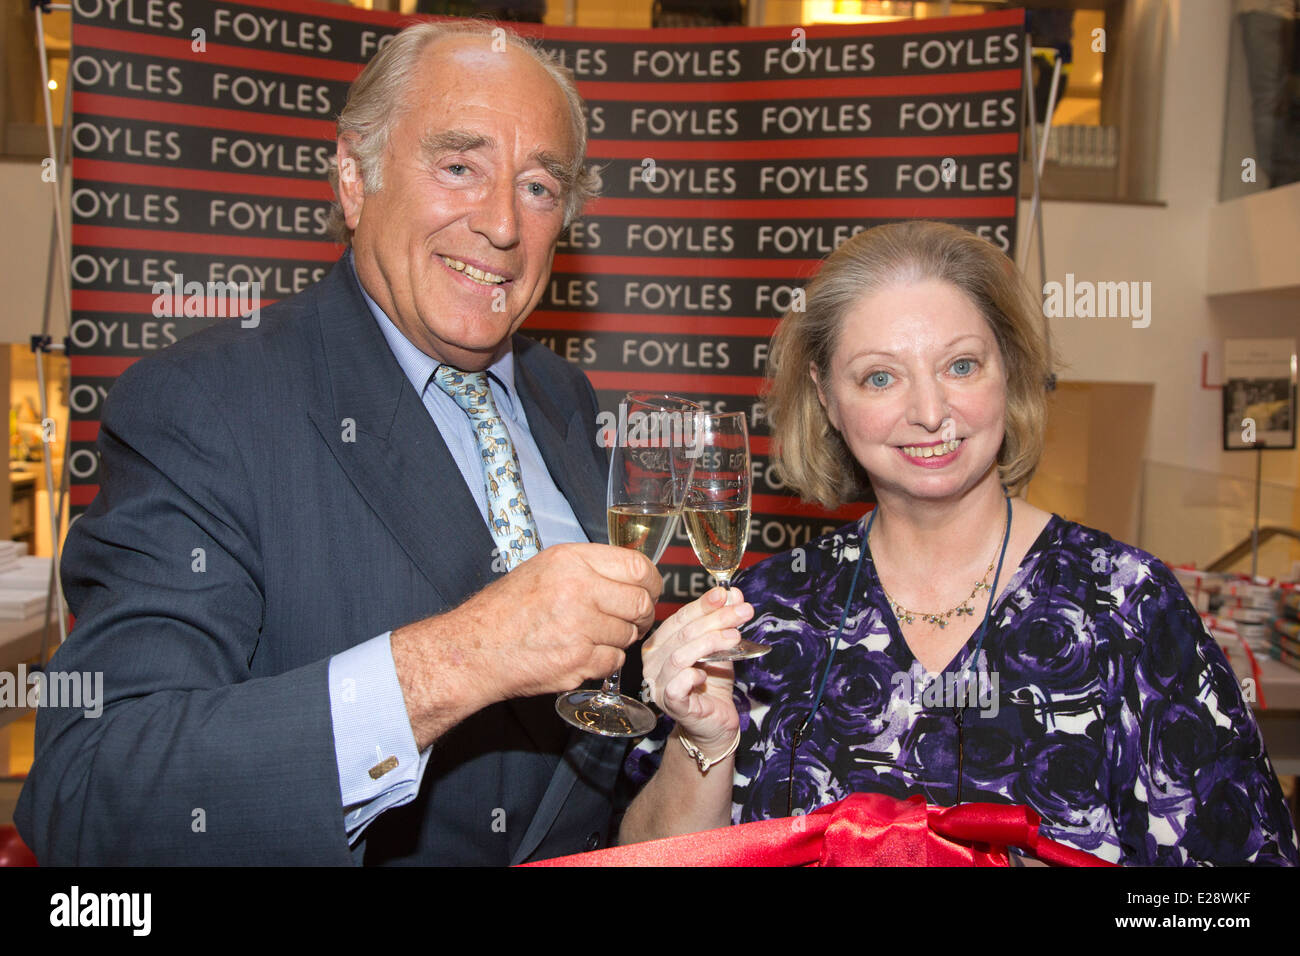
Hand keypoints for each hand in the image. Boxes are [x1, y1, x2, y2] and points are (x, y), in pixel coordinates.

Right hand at [391, 542, 660, 747]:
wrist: (475, 649)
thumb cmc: (507, 609)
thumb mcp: (545, 569)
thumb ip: (589, 568)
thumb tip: (631, 576)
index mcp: (572, 561)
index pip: (637, 567)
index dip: (651, 582)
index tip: (650, 591)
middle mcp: (579, 589)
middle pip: (640, 603)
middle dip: (642, 614)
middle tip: (633, 619)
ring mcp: (580, 627)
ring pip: (629, 634)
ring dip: (620, 639)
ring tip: (594, 636)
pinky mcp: (578, 661)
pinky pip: (614, 661)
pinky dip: (605, 660)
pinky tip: (583, 653)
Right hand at [641, 587, 752, 756]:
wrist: (715, 721)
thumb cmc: (712, 683)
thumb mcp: (721, 646)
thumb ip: (724, 621)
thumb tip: (733, 594)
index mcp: (661, 642)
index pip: (680, 617)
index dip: (703, 604)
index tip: (726, 594)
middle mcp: (654, 661)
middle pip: (683, 633)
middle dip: (716, 619)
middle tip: (743, 612)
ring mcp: (658, 683)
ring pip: (680, 655)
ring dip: (711, 642)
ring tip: (735, 637)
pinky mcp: (670, 703)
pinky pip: (676, 685)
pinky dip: (692, 675)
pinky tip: (706, 673)